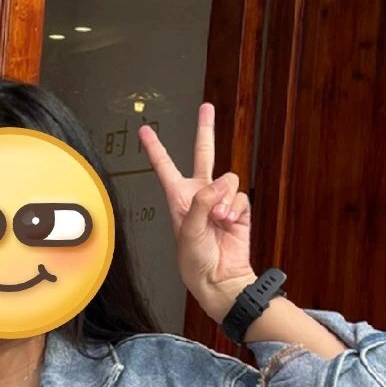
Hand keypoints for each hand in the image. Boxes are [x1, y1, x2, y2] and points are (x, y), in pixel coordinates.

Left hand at [139, 103, 254, 322]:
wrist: (218, 277)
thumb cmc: (194, 260)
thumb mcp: (188, 229)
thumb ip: (202, 201)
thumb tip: (222, 183)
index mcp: (178, 198)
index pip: (165, 166)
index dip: (155, 148)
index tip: (144, 130)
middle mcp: (199, 194)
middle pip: (204, 154)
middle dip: (205, 129)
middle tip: (206, 108)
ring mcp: (220, 200)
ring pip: (228, 179)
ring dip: (224, 199)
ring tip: (218, 220)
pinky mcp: (238, 209)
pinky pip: (240, 196)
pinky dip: (235, 209)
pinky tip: (228, 223)